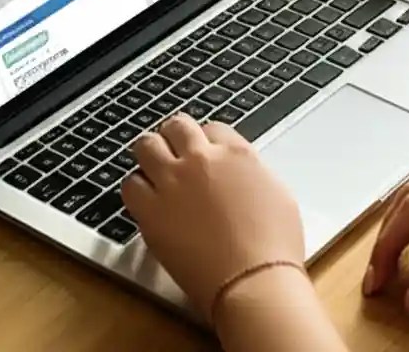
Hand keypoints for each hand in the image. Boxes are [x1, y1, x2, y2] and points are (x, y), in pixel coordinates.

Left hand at [121, 114, 305, 317]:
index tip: (203, 153)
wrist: (252, 281)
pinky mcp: (150, 210)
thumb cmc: (273, 248)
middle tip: (174, 152)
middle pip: (176, 126)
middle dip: (174, 137)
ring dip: (150, 156)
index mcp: (236, 154)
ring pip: (146, 146)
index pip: (212, 128)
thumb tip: (239, 173)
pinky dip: (137, 187)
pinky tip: (146, 199)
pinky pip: (130, 184)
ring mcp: (173, 182)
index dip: (206, 141)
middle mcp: (201, 160)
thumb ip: (251, 173)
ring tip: (154, 170)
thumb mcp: (278, 194)